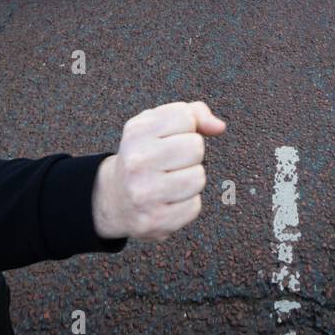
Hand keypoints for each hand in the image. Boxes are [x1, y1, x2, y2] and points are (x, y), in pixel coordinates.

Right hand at [91, 101, 225, 240]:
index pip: (186, 117)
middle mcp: (137, 161)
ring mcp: (144, 193)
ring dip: (191, 179)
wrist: (115, 199)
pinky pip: (194, 206)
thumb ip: (193, 114)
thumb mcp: (158, 126)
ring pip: (198, 177)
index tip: (169, 138)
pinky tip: (168, 201)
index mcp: (136, 132)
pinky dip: (187, 203)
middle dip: (190, 155)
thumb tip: (219, 126)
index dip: (186, 128)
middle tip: (171, 163)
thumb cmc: (145, 157)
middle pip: (195, 147)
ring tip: (170, 182)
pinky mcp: (155, 220)